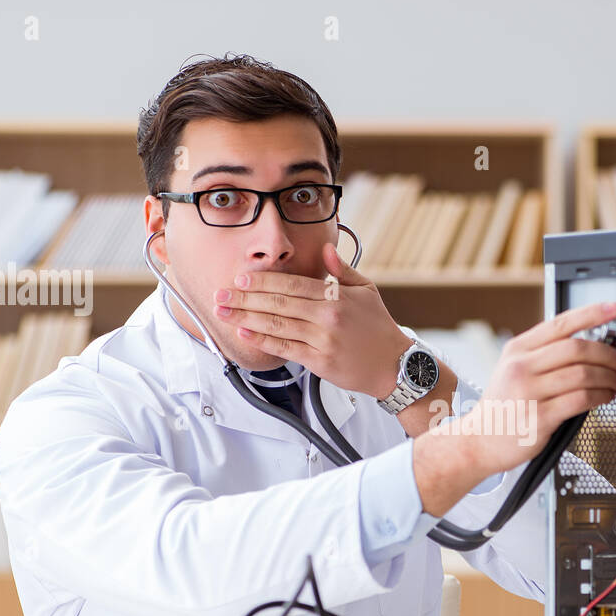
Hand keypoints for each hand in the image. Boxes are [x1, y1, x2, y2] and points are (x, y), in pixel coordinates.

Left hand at [212, 243, 410, 396]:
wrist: (394, 365)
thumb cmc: (379, 327)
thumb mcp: (366, 290)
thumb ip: (342, 270)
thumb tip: (325, 249)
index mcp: (337, 297)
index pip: (292, 284)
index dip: (264, 280)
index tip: (242, 277)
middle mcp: (327, 317)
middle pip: (278, 303)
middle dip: (245, 297)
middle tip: (221, 293)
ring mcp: (322, 341)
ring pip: (276, 325)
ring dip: (245, 317)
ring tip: (224, 312)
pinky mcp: (319, 362)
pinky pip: (285, 348)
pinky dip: (262, 340)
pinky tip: (244, 332)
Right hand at [450, 301, 615, 476]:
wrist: (480, 440)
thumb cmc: (502, 407)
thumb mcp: (512, 369)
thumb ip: (542, 355)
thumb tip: (588, 345)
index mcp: (517, 350)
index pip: (560, 324)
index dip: (592, 313)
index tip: (614, 309)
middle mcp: (522, 367)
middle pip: (577, 349)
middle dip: (608, 355)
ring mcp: (530, 392)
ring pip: (584, 374)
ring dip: (609, 378)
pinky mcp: (540, 417)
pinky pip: (581, 400)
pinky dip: (601, 396)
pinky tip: (605, 397)